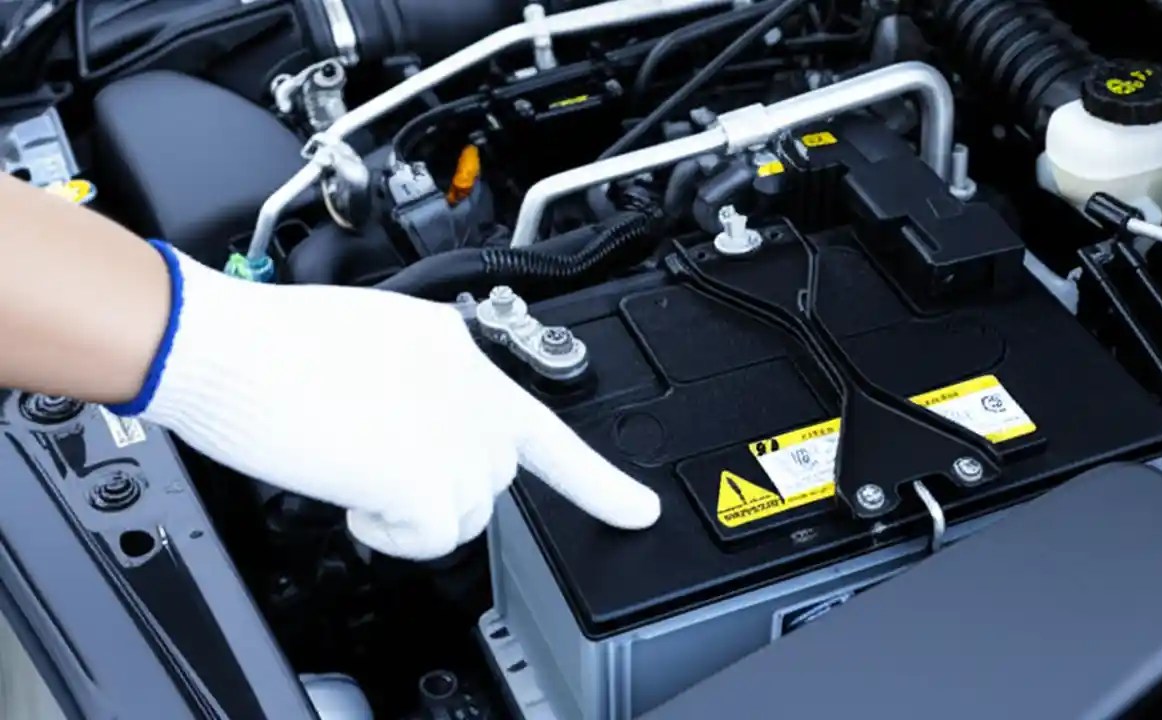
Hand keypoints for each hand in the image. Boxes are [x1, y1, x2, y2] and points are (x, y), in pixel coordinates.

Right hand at [127, 244, 660, 558]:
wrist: (224, 342)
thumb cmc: (270, 344)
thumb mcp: (374, 342)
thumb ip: (426, 384)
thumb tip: (428, 430)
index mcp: (460, 350)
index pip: (545, 427)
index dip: (597, 480)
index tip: (638, 510)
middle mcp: (474, 390)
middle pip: (490, 480)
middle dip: (437, 486)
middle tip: (372, 460)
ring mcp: (458, 433)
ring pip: (462, 517)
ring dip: (408, 510)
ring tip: (351, 466)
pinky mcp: (429, 476)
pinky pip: (429, 539)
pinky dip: (388, 531)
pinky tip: (351, 490)